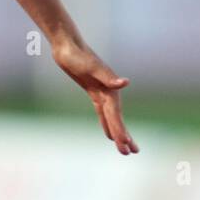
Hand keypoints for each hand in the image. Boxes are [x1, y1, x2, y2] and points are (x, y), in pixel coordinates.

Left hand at [52, 39, 137, 154]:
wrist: (68, 46)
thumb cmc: (78, 56)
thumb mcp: (91, 67)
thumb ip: (108, 76)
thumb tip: (125, 82)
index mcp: (111, 90)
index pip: (116, 115)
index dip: (121, 131)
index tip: (125, 145)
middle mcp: (109, 92)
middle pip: (117, 119)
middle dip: (124, 136)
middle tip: (131, 153)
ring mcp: (102, 92)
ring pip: (111, 117)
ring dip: (118, 132)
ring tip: (125, 148)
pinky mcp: (94, 91)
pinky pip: (102, 112)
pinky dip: (106, 123)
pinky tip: (108, 133)